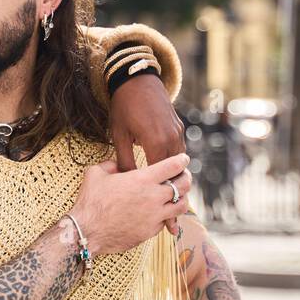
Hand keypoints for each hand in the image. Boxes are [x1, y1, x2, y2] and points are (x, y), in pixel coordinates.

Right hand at [70, 152, 191, 256]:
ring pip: (181, 206)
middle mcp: (153, 197)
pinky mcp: (150, 232)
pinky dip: (167, 215)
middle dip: (186, 178)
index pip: (173, 166)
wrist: (87, 232)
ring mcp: (154, 216)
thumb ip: (111, 165)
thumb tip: (118, 165)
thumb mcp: (96, 173)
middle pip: (183, 185)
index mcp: (142, 179)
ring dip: (182, 198)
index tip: (184, 159)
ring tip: (179, 195)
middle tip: (184, 176)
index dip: (181, 160)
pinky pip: (166, 221)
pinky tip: (161, 211)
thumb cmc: (90, 201)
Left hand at [110, 73, 186, 232]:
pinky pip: (179, 150)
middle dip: (174, 194)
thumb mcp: (119, 134)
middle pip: (176, 174)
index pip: (162, 178)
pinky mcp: (178, 126)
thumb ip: (125, 161)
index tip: (166, 221)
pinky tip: (170, 174)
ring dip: (176, 179)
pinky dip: (176, 164)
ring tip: (172, 199)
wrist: (137, 78)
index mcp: (156, 142)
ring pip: (180, 162)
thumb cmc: (123, 106)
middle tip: (172, 217)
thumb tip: (126, 183)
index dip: (162, 199)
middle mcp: (172, 138)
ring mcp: (177, 131)